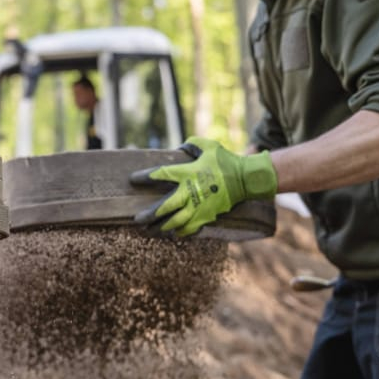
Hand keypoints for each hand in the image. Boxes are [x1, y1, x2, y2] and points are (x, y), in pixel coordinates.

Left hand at [129, 136, 276, 236]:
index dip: (145, 177)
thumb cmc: (226, 161)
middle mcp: (189, 192)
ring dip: (160, 227)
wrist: (245, 179)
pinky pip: (190, 228)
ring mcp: (198, 207)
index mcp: (187, 173)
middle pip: (164, 207)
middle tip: (136, 220)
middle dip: (149, 215)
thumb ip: (191, 145)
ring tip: (149, 231)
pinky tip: (172, 233)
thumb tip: (181, 147)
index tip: (133, 180)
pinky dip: (180, 232)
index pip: (160, 175)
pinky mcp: (206, 216)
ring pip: (174, 222)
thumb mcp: (208, 146)